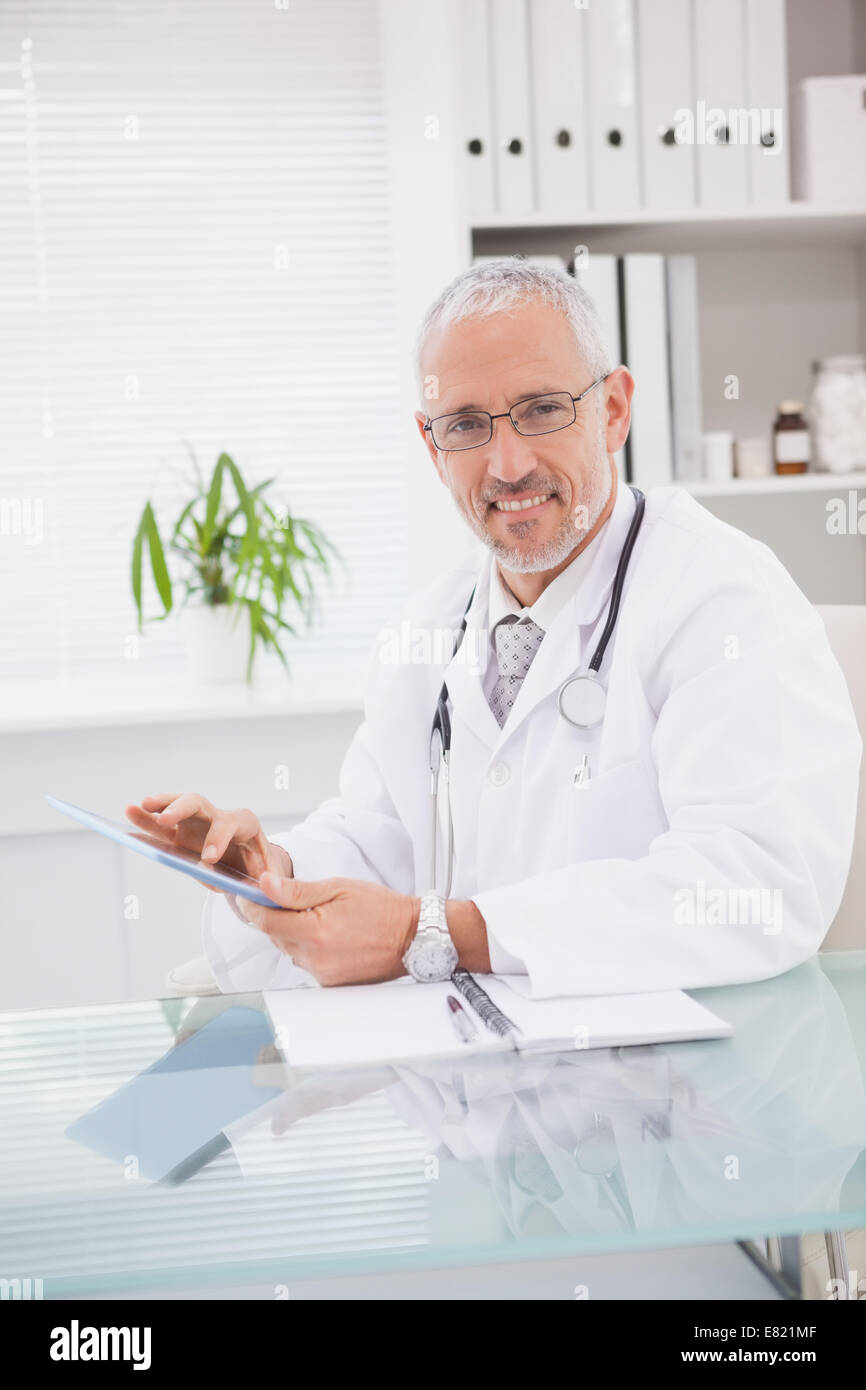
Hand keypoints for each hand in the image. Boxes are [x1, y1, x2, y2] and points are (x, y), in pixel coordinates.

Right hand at [125, 792, 291, 883]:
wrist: (252, 866)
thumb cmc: (260, 869)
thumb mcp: (265, 875)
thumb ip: (256, 876)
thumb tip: (236, 879)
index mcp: (244, 824)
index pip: (229, 824)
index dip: (218, 838)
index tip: (208, 858)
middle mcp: (217, 817)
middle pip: (198, 803)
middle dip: (181, 808)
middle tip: (165, 819)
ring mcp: (196, 823)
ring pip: (176, 805)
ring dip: (158, 805)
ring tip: (138, 806)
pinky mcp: (180, 832)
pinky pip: (161, 824)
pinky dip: (146, 819)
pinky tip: (129, 813)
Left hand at [239, 875, 420, 986]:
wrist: (412, 936)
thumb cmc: (380, 908)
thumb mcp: (337, 888)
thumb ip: (296, 890)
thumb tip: (264, 885)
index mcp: (315, 932)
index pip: (265, 921)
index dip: (252, 906)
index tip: (247, 895)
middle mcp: (315, 959)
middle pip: (275, 936)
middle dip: (276, 917)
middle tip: (290, 899)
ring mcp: (322, 975)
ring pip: (290, 949)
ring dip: (294, 933)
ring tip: (319, 917)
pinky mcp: (330, 984)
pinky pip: (306, 962)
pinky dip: (309, 948)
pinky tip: (330, 936)